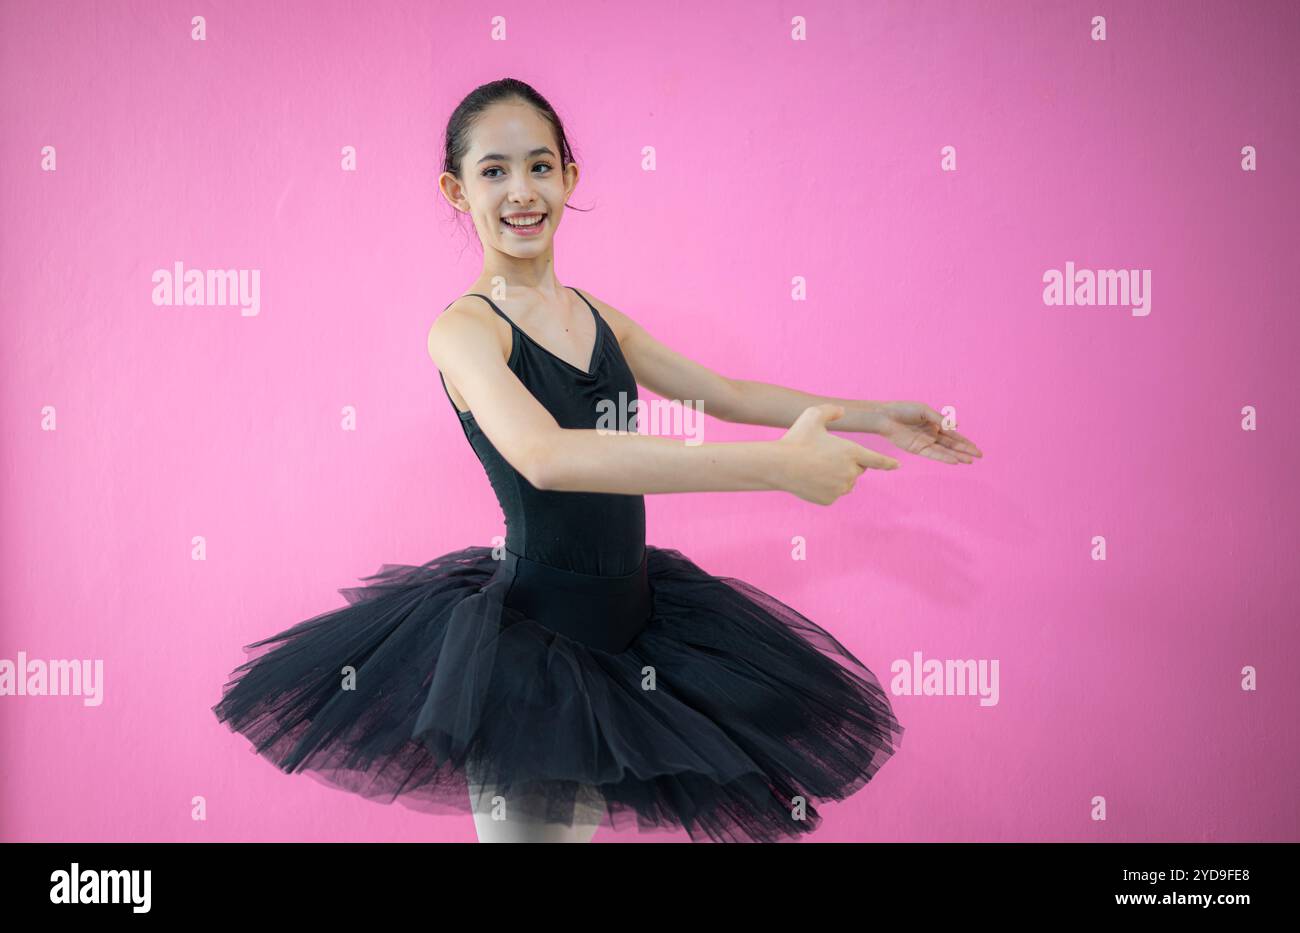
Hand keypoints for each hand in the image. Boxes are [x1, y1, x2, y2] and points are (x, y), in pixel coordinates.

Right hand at [777, 404, 898, 504]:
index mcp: (852, 452)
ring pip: (845, 483)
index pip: (877, 460)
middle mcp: (850, 472)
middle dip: (849, 465)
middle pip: (858, 470)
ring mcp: (840, 488)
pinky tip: (811, 479)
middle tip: (827, 457)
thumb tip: (841, 411)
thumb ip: (830, 410)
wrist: (778, 465)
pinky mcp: (829, 499)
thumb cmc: (797, 438)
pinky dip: (825, 488)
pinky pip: (832, 494)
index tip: (896, 465)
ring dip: (837, 477)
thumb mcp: (812, 415)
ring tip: (816, 468)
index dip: (888, 463)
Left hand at [873, 400, 982, 463]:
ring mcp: (925, 442)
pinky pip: (933, 454)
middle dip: (965, 450)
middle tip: (979, 456)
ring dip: (958, 456)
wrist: (885, 417)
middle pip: (952, 444)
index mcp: (934, 424)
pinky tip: (955, 461)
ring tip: (970, 461)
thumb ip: (940, 420)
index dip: (965, 441)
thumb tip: (957, 425)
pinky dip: (944, 457)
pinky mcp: (917, 449)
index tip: (976, 448)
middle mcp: (932, 435)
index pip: (953, 434)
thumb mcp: (925, 411)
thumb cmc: (903, 410)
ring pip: (945, 451)